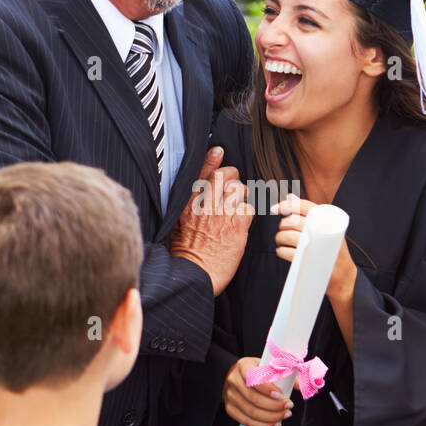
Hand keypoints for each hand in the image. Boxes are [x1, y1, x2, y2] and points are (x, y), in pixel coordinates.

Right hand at [170, 147, 252, 295]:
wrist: (194, 274)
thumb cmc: (186, 253)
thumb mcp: (177, 224)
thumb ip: (188, 206)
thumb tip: (198, 193)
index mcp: (188, 204)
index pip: (200, 173)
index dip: (211, 159)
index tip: (218, 150)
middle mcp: (205, 205)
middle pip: (224, 175)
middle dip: (232, 176)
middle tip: (232, 186)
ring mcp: (221, 214)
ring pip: (239, 189)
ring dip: (241, 195)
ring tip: (237, 205)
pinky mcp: (236, 226)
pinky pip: (248, 208)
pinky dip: (247, 213)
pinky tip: (241, 222)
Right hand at [223, 357, 289, 425]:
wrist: (238, 377)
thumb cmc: (256, 371)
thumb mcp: (267, 366)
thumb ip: (285, 374)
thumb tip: (300, 386)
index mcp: (243, 366)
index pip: (252, 378)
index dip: (267, 388)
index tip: (280, 394)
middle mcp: (233, 380)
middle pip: (253, 398)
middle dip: (274, 406)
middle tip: (288, 406)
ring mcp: (230, 396)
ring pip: (251, 412)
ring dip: (271, 417)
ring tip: (284, 415)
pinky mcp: (230, 409)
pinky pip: (245, 421)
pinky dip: (261, 425)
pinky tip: (273, 423)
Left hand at [271, 194, 355, 297]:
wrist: (343, 275)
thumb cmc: (331, 249)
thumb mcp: (323, 227)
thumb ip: (306, 212)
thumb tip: (289, 197)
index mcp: (327, 219)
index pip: (305, 206)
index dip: (287, 205)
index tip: (276, 208)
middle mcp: (323, 230)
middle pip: (293, 221)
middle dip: (283, 225)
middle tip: (283, 231)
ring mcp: (316, 246)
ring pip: (288, 236)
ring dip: (280, 238)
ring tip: (281, 242)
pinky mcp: (310, 261)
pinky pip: (287, 252)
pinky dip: (281, 251)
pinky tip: (282, 251)